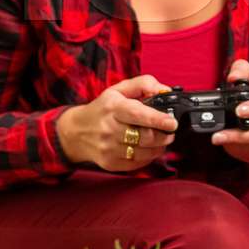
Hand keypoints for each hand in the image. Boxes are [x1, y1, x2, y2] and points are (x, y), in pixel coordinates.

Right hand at [56, 75, 178, 171]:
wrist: (76, 132)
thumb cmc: (102, 109)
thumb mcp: (119, 90)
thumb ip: (143, 84)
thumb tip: (164, 90)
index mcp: (113, 107)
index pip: (138, 114)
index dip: (158, 119)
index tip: (172, 122)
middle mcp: (109, 129)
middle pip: (145, 136)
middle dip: (163, 135)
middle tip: (170, 131)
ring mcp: (109, 148)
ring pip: (144, 152)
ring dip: (159, 146)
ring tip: (162, 139)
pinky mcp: (110, 163)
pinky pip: (138, 163)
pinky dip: (149, 156)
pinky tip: (149, 148)